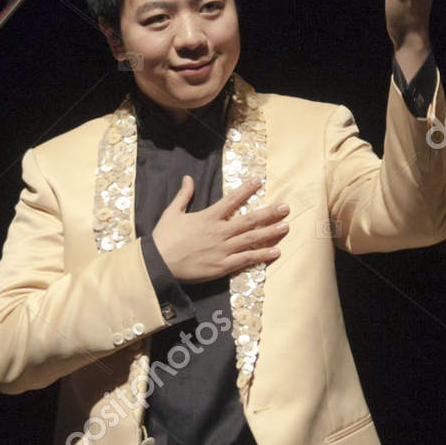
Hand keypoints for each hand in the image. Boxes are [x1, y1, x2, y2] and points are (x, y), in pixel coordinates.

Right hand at [150, 176, 288, 282]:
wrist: (159, 264)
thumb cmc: (164, 238)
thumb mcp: (172, 213)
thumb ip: (183, 195)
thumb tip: (188, 178)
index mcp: (208, 217)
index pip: (232, 200)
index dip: (246, 190)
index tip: (259, 181)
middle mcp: (220, 232)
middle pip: (250, 220)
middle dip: (269, 213)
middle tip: (286, 208)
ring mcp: (223, 249)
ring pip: (252, 239)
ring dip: (271, 232)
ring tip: (286, 227)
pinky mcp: (223, 266)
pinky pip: (247, 259)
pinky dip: (262, 255)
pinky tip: (276, 251)